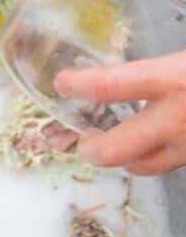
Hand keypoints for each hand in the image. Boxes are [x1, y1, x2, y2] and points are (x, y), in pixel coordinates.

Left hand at [55, 50, 185, 174]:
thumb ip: (159, 70)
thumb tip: (127, 73)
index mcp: (171, 80)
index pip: (109, 87)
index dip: (78, 86)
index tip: (63, 83)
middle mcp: (174, 119)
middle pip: (113, 149)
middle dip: (90, 148)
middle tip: (82, 138)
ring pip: (138, 166)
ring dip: (120, 157)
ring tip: (111, 142)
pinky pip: (164, 166)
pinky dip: (147, 158)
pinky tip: (145, 146)